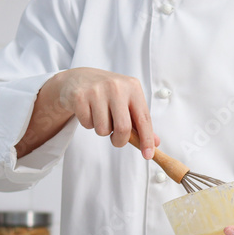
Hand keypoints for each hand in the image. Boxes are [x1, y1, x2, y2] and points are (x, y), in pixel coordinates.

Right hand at [19, 67, 158, 158]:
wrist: (78, 79)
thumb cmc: (107, 93)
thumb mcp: (127, 102)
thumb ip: (140, 122)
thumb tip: (155, 143)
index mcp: (132, 87)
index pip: (144, 119)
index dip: (147, 140)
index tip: (148, 155)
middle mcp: (116, 86)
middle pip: (123, 128)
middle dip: (120, 141)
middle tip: (116, 140)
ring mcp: (97, 90)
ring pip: (103, 129)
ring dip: (102, 130)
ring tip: (99, 117)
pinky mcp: (80, 97)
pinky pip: (88, 124)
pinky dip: (89, 124)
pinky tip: (88, 111)